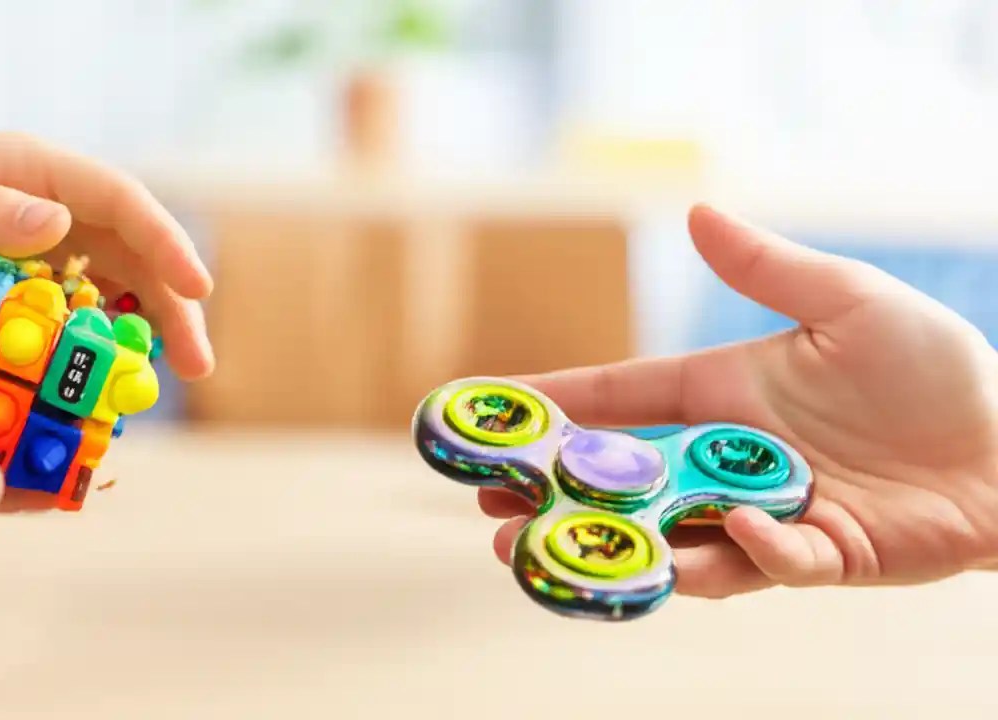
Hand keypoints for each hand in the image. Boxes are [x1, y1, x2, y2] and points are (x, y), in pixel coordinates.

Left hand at [0, 133, 213, 379]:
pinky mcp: (22, 289)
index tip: (198, 288)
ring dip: (141, 335)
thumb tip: (64, 223)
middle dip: (172, 306)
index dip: (167, 243)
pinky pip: (73, 320)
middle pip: (134, 254)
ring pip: (113, 291)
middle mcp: (50, 208)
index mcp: (36, 172)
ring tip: (158, 386)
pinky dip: (93, 350)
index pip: (122, 201)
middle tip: (199, 364)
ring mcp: (39, 251)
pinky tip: (104, 387)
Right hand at [480, 204, 997, 598]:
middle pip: (622, 482)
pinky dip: (751, 551)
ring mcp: (765, 511)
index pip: (620, 396)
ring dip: (620, 549)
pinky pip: (769, 564)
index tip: (487, 410)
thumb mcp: (849, 301)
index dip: (553, 402)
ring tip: (558, 556)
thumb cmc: (938, 369)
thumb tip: (698, 211)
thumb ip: (769, 269)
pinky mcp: (816, 558)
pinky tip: (744, 527)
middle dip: (554, 498)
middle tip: (492, 513)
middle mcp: (728, 457)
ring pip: (674, 539)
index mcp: (724, 392)